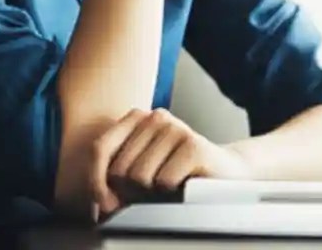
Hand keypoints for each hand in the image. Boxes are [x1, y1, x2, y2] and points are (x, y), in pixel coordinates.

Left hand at [90, 108, 252, 218]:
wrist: (225, 173)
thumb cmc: (177, 175)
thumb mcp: (139, 170)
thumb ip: (112, 175)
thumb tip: (103, 200)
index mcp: (139, 118)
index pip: (100, 149)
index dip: (97, 181)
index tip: (107, 204)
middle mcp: (157, 116)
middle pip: (119, 168)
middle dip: (131, 191)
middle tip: (151, 191)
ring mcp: (177, 128)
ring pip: (140, 177)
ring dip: (153, 192)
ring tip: (169, 185)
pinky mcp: (195, 145)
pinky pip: (164, 182)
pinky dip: (172, 192)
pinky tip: (185, 182)